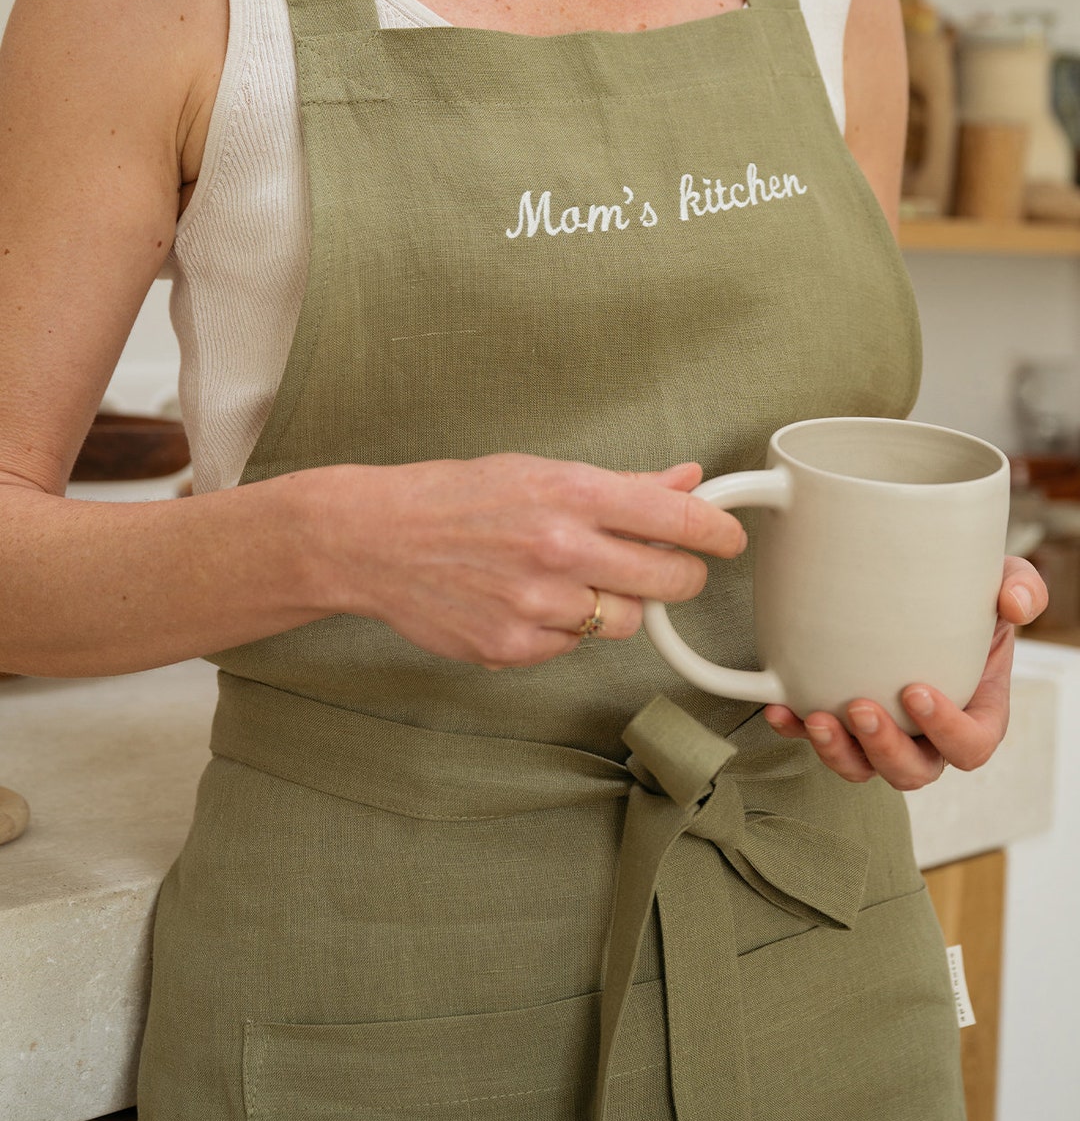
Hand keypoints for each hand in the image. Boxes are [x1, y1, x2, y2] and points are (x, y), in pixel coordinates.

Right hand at [313, 455, 746, 668]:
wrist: (375, 539)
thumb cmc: (455, 498)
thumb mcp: (538, 472)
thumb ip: (619, 485)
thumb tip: (686, 482)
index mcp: (571, 493)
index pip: (677, 519)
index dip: (718, 533)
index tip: (728, 538)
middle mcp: (560, 549)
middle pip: (670, 581)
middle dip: (680, 576)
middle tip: (667, 567)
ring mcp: (537, 604)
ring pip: (625, 621)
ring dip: (616, 604)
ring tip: (573, 579)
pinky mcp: (514, 648)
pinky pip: (573, 646)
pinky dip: (564, 629)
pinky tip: (529, 602)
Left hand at [762, 555, 1048, 789]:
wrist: (915, 590)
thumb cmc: (967, 597)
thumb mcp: (1002, 583)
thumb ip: (1019, 589)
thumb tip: (1017, 604)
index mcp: (975, 713)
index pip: (970, 746)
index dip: (946, 730)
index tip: (916, 690)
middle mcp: (928, 737)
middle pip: (913, 771)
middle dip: (885, 748)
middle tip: (862, 707)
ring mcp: (883, 735)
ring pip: (863, 769)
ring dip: (837, 752)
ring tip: (815, 718)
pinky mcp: (843, 724)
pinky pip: (819, 742)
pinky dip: (796, 731)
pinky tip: (778, 710)